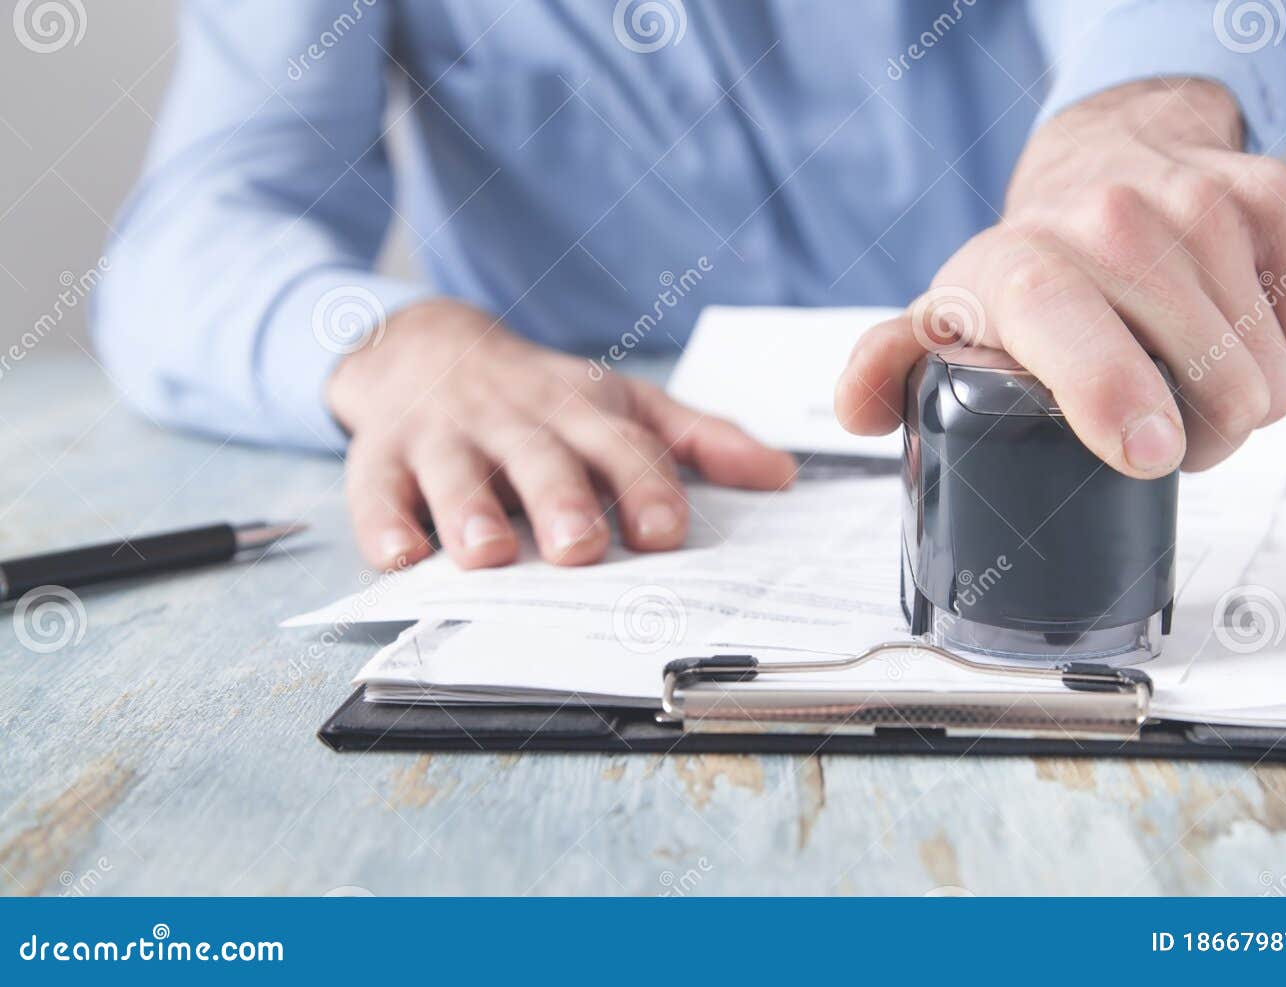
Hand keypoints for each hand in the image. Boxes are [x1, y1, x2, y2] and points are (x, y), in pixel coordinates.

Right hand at [326, 299, 796, 568]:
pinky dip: (383, 524)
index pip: (620, 447)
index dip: (644, 487)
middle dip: (561, 501)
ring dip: (472, 513)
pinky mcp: (383, 455)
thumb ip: (696, 440)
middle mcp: (515, 421)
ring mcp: (446, 437)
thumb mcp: (621, 402)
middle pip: (541, 460)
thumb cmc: (539, 395)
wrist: (426, 345)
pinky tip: (399, 557)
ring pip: (458, 475)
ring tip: (489, 553)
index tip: (666, 532)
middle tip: (580, 548)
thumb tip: (782, 475)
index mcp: (580, 411)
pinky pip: (377, 490)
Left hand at [836, 78, 1285, 475]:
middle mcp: (1109, 222)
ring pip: (1270, 366)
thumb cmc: (1030, 266)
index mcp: (1021, 265)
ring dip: (1244, 406)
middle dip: (1199, 440)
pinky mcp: (1272, 194)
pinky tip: (1245, 337)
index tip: (1148, 455)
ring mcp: (1198, 202)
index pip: (1067, 323)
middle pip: (1207, 375)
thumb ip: (895, 365)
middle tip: (1162, 436)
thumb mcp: (951, 315)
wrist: (1102, 161)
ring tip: (1194, 387)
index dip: (1112, 395)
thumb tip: (859, 411)